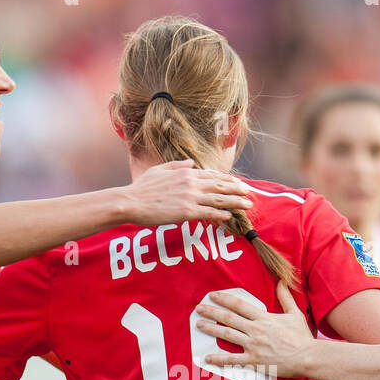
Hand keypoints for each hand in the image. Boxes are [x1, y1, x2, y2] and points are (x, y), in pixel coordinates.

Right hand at [124, 160, 253, 225]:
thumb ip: (177, 165)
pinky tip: (230, 216)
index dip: (226, 179)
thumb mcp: (160, 169)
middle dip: (237, 189)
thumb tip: (191, 163)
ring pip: (219, 199)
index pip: (212, 175)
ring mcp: (190, 197)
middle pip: (220, 185)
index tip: (236, 182)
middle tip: (248, 193)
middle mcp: (191, 182)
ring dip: (236, 202)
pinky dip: (221, 214)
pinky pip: (209, 212)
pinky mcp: (187, 212)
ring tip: (247, 205)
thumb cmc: (142, 187)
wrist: (131, 201)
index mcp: (185, 172)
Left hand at [195, 282, 313, 377]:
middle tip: (198, 308)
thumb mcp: (295, 313)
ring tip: (199, 325)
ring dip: (211, 329)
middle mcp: (256, 330)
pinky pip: (233, 359)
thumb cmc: (302, 337)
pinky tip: (207, 357)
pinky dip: (219, 359)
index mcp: (264, 318)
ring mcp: (253, 345)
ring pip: (227, 335)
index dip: (224, 299)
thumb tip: (281, 281)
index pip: (239, 305)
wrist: (307, 356)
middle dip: (211, 312)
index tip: (212, 295)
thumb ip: (285, 297)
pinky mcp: (254, 361)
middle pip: (229, 318)